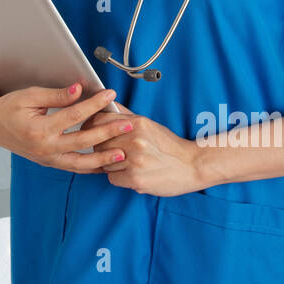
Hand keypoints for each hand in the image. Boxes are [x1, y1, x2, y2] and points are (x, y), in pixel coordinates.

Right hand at [0, 84, 131, 173]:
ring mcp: (47, 158)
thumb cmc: (9, 108)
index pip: (75, 115)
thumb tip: (79, 89)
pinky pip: (73, 168)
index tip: (110, 95)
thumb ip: (57, 95)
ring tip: (122, 154)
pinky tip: (104, 165)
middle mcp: (45, 148)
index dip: (94, 104)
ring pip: (80, 162)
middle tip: (128, 125)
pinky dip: (90, 167)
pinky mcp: (48, 163)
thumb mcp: (30, 96)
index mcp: (40, 129)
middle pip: (83, 140)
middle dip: (108, 132)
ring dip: (103, 159)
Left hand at [81, 108, 205, 196]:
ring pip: (104, 163)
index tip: (91, 132)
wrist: (192, 165)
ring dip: (113, 166)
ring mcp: (135, 159)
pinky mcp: (135, 178)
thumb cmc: (168, 145)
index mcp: (137, 123)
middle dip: (102, 150)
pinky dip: (120, 178)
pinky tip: (134, 174)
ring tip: (131, 164)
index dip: (91, 127)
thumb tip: (102, 105)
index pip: (98, 121)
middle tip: (117, 153)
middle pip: (97, 143)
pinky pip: (112, 178)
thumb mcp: (148, 124)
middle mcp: (134, 139)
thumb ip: (124, 116)